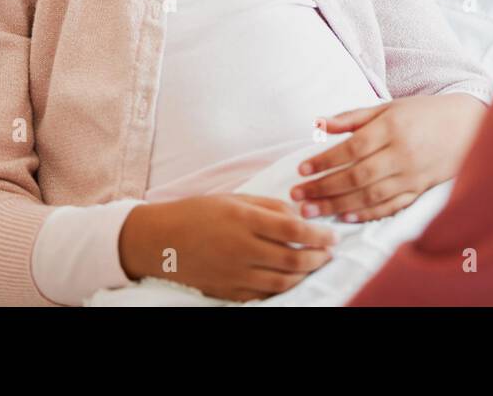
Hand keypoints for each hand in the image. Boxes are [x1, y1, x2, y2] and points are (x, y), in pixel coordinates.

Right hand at [118, 193, 338, 301]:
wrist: (160, 240)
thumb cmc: (198, 213)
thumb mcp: (234, 198)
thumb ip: (269, 206)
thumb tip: (300, 214)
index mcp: (244, 219)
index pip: (293, 228)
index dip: (318, 233)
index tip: (332, 235)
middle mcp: (242, 248)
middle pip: (293, 258)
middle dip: (318, 257)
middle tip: (329, 253)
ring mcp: (235, 273)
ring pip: (283, 281)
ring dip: (305, 275)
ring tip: (314, 265)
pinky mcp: (228, 291)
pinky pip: (264, 295)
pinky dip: (283, 288)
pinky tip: (290, 279)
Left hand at [291, 94, 487, 222]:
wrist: (468, 126)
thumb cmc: (422, 113)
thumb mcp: (388, 107)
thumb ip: (352, 117)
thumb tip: (318, 124)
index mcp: (392, 127)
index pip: (352, 147)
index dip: (325, 160)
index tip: (301, 170)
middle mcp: (402, 153)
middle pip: (357, 175)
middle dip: (324, 188)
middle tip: (297, 196)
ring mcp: (412, 175)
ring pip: (371, 195)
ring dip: (338, 206)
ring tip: (311, 211)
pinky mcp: (420, 191)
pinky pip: (391, 207)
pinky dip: (368, 214)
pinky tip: (346, 218)